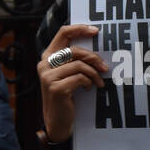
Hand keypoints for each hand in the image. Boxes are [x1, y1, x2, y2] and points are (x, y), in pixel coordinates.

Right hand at [37, 24, 106, 143]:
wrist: (57, 120)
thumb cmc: (66, 95)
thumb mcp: (67, 74)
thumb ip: (73, 60)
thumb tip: (96, 49)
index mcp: (47, 57)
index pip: (63, 33)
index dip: (80, 29)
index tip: (96, 31)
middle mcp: (44, 64)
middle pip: (75, 50)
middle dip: (94, 58)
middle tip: (105, 67)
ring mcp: (48, 76)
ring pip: (79, 65)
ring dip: (93, 74)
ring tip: (98, 82)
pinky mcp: (56, 88)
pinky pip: (80, 78)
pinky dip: (88, 82)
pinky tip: (88, 88)